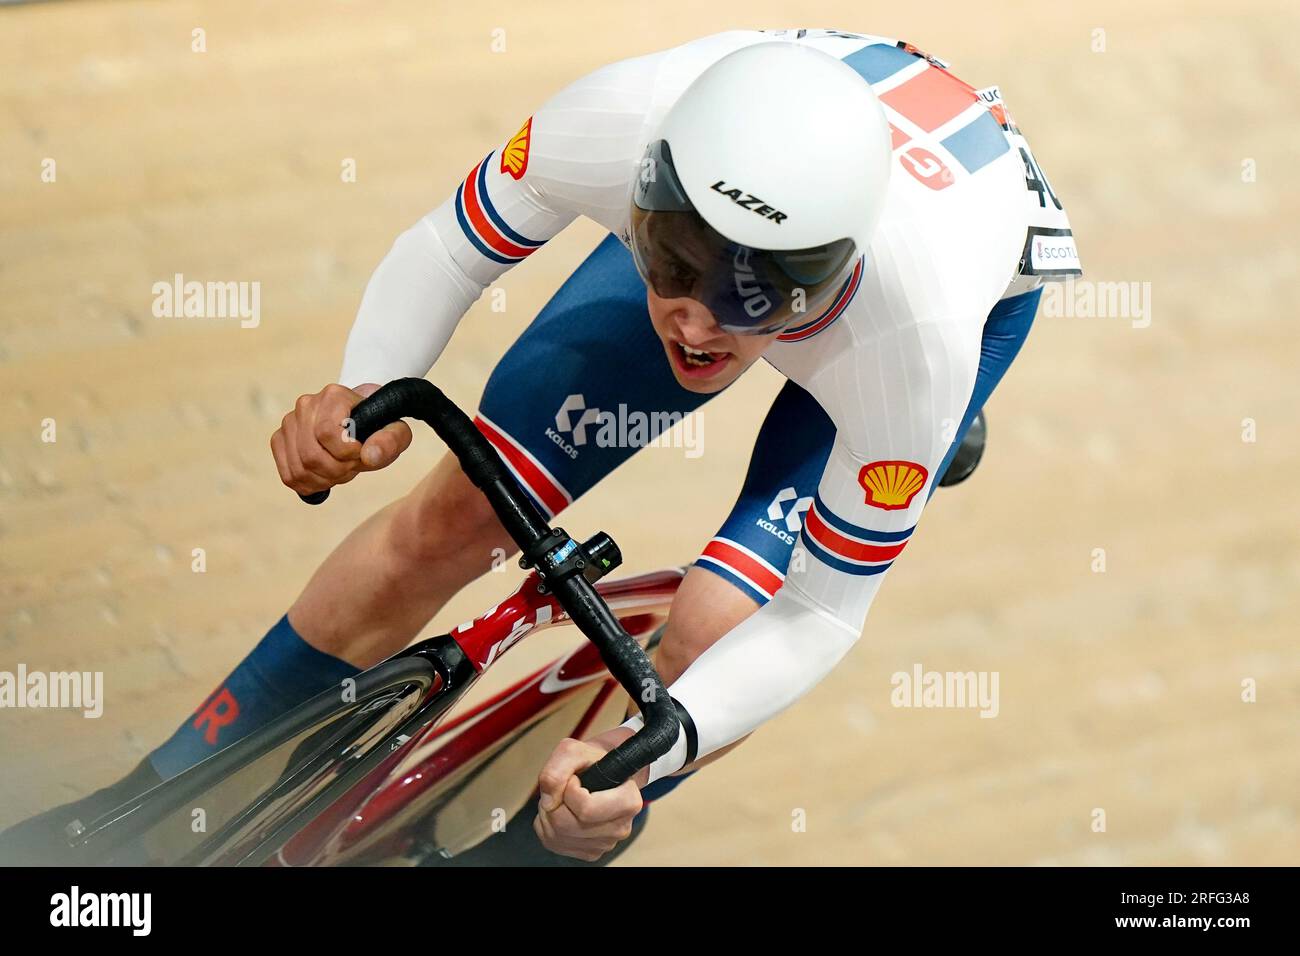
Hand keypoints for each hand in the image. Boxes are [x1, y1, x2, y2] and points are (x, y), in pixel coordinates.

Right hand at [270, 382, 411, 495]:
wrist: (360, 421)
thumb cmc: (377, 426)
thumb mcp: (395, 432)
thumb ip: (390, 441)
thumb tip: (369, 455)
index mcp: (334, 396)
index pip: (327, 433)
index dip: (346, 454)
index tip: (360, 453)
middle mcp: (306, 404)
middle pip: (312, 456)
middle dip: (337, 471)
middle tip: (353, 466)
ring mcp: (289, 422)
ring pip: (300, 469)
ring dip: (325, 479)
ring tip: (341, 469)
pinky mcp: (279, 440)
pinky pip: (289, 475)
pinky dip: (310, 484)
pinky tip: (325, 476)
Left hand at [534, 735, 643, 861]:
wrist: (602, 773)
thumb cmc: (592, 761)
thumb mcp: (574, 750)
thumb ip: (557, 769)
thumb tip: (549, 801)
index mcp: (628, 802)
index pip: (585, 808)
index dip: (569, 790)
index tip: (574, 778)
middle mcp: (620, 828)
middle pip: (566, 824)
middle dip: (554, 802)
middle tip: (563, 787)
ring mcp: (605, 844)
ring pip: (557, 835)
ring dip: (549, 813)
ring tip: (562, 798)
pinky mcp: (589, 853)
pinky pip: (554, 843)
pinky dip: (548, 826)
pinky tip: (562, 812)